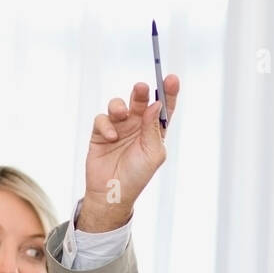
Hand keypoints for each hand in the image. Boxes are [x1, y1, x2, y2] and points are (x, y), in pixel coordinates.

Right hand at [78, 74, 180, 231]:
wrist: (111, 193)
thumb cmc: (137, 176)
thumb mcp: (152, 154)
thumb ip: (153, 129)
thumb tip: (156, 104)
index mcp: (154, 131)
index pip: (164, 108)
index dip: (168, 93)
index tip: (172, 79)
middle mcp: (137, 126)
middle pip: (141, 101)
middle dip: (141, 92)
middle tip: (142, 87)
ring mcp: (119, 128)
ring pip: (118, 105)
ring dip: (119, 105)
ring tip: (121, 115)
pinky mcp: (101, 132)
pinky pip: (102, 119)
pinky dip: (106, 124)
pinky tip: (111, 137)